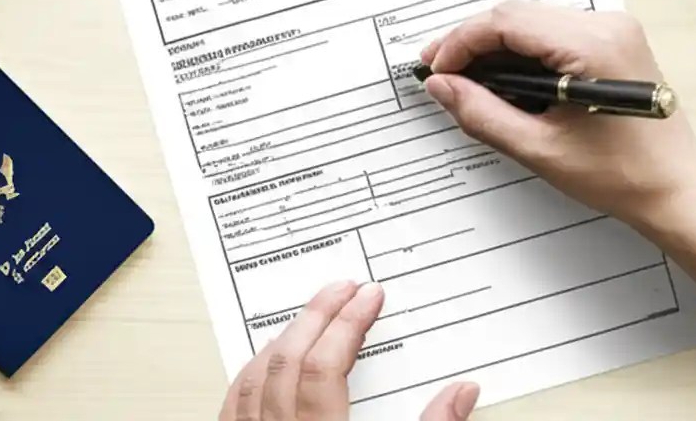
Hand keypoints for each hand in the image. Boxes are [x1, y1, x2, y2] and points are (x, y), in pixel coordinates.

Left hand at [219, 281, 479, 420]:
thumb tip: (463, 391)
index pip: (326, 366)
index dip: (348, 324)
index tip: (370, 296)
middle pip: (287, 361)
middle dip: (316, 316)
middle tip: (343, 289)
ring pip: (255, 378)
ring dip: (283, 340)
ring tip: (308, 317)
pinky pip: (232, 406)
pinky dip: (251, 374)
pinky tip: (264, 365)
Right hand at [420, 1, 695, 231]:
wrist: (676, 189)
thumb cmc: (624, 175)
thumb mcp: (540, 149)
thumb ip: (483, 113)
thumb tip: (443, 87)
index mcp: (593, 46)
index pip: (506, 22)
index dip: (461, 42)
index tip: (436, 68)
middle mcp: (608, 26)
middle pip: (518, 15)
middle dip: (474, 42)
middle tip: (442, 74)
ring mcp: (615, 30)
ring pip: (534, 20)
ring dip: (497, 46)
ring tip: (469, 82)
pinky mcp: (616, 41)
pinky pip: (555, 31)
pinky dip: (524, 51)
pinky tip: (506, 80)